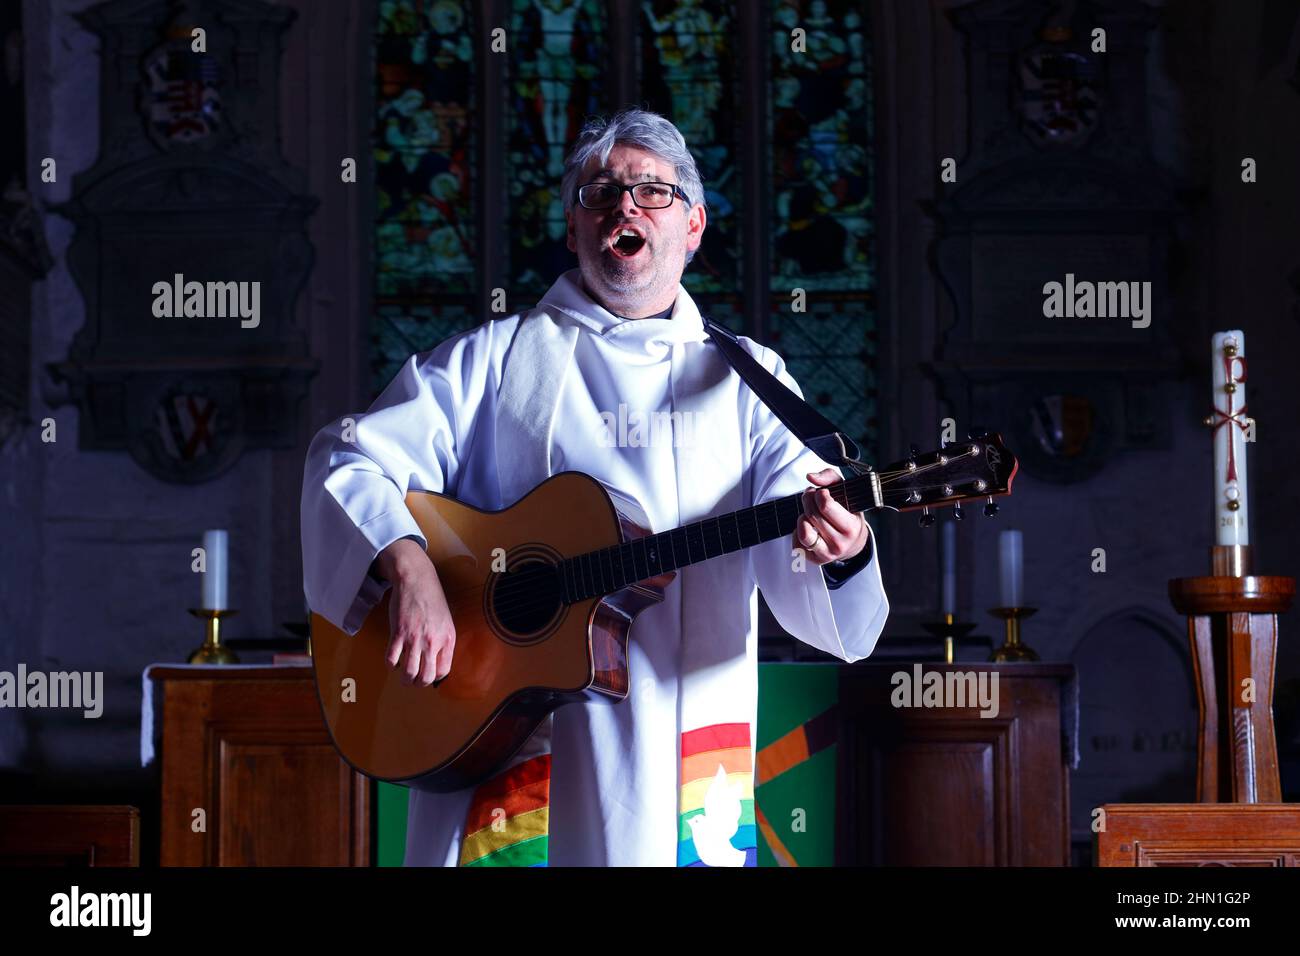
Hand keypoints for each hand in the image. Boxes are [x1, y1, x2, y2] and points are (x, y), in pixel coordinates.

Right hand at [374, 539, 454, 685]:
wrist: (417, 580)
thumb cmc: (432, 600)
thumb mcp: (446, 621)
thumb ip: (443, 640)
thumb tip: (438, 661)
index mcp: (447, 639)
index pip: (443, 671)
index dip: (434, 678)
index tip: (427, 675)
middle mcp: (433, 641)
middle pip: (426, 677)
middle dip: (418, 684)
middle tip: (413, 681)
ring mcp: (415, 638)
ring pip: (409, 672)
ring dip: (404, 679)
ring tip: (402, 677)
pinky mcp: (398, 632)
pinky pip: (392, 658)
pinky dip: (391, 664)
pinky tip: (392, 661)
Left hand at [794, 468, 869, 565]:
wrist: (853, 543)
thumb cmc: (847, 514)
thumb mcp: (846, 492)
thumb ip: (829, 477)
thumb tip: (811, 477)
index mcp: (851, 527)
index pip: (826, 506)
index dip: (819, 494)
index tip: (821, 492)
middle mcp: (840, 543)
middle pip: (812, 515)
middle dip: (808, 501)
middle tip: (811, 497)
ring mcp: (827, 554)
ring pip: (804, 533)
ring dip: (802, 518)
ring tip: (808, 514)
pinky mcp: (815, 560)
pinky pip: (797, 544)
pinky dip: (798, 533)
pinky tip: (808, 527)